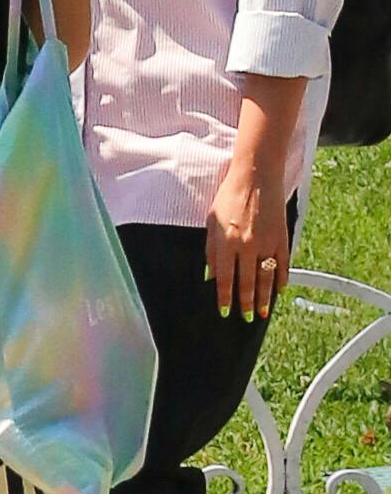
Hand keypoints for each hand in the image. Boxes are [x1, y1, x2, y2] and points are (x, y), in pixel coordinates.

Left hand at [208, 128, 299, 317]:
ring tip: (262, 313)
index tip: (225, 311)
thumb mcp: (212, 220)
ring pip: (266, 279)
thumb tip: (210, 275)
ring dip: (264, 299)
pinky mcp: (282, 238)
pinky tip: (279, 291)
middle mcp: (247, 245)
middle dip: (246, 303)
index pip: (225, 278)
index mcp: (226, 241)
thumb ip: (211, 249)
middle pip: (247, 282)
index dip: (225, 297)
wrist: (256, 176)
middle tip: (246, 317)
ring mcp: (267, 243)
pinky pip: (283, 266)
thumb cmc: (230, 196)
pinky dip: (281, 280)